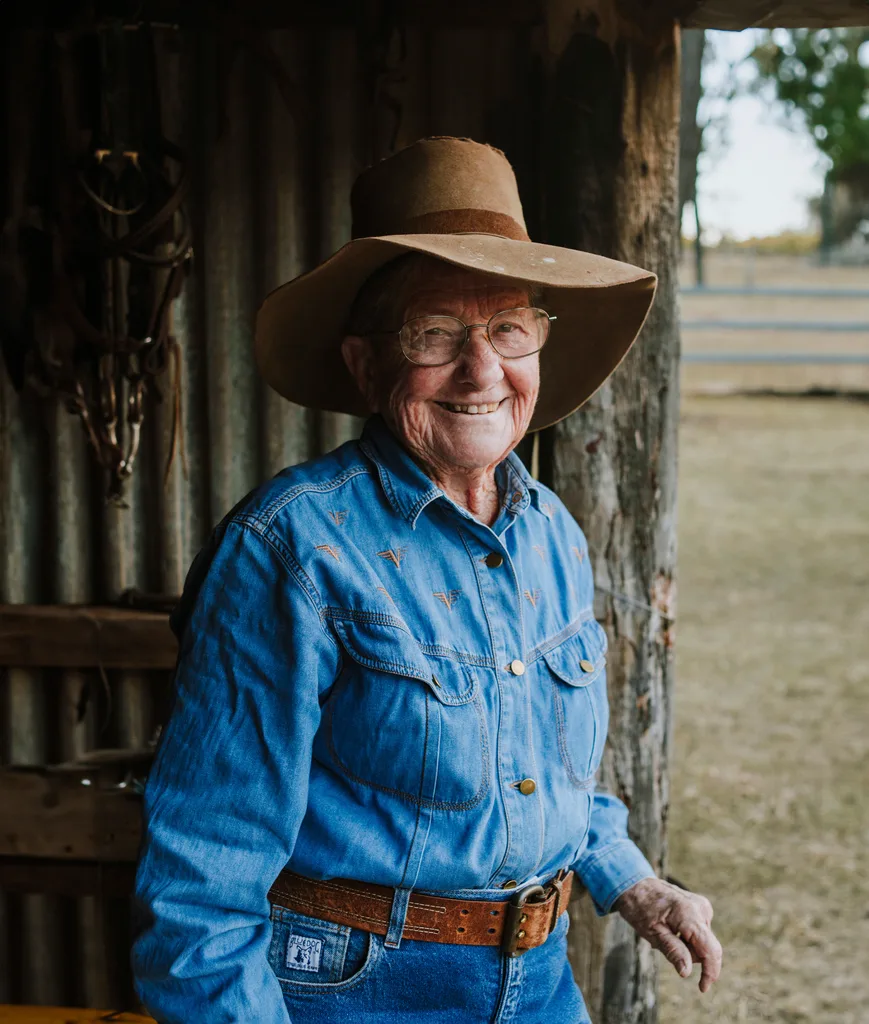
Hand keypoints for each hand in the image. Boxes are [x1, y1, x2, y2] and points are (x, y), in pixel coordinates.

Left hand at [613, 877, 721, 992]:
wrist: (636, 884)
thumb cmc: (640, 908)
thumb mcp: (652, 932)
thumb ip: (672, 951)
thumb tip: (686, 973)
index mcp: (689, 914)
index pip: (710, 950)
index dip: (710, 972)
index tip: (702, 988)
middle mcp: (700, 908)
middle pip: (706, 948)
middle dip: (689, 955)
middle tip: (663, 944)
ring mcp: (702, 906)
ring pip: (703, 942)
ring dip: (687, 946)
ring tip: (664, 934)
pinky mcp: (700, 907)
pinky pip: (700, 932)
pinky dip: (687, 937)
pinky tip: (671, 929)